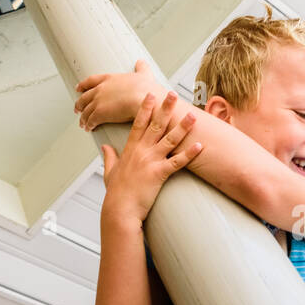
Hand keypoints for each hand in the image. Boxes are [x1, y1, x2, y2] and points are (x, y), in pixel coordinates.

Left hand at [75, 59, 162, 131]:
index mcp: (109, 79)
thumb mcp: (144, 74)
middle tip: (77, 108)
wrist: (144, 98)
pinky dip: (88, 125)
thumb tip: (141, 62)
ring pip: (86, 110)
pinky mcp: (100, 114)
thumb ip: (141, 68)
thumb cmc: (146, 88)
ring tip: (82, 123)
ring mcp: (99, 101)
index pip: (91, 81)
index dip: (83, 85)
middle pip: (84, 97)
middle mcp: (101, 89)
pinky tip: (89, 128)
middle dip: (79, 104)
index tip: (78, 88)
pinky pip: (91, 121)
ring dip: (83, 118)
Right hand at [99, 91, 201, 227]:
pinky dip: (189, 154)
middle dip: (165, 109)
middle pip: (156, 125)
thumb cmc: (116, 193)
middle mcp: (141, 152)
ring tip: (192, 115)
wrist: (120, 210)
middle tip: (173, 94)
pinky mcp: (159, 174)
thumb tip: (105, 147)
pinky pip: (177, 162)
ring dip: (182, 127)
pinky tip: (199, 146)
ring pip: (169, 140)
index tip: (151, 94)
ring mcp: (150, 162)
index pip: (138, 123)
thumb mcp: (109, 172)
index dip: (145, 108)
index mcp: (130, 149)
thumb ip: (109, 157)